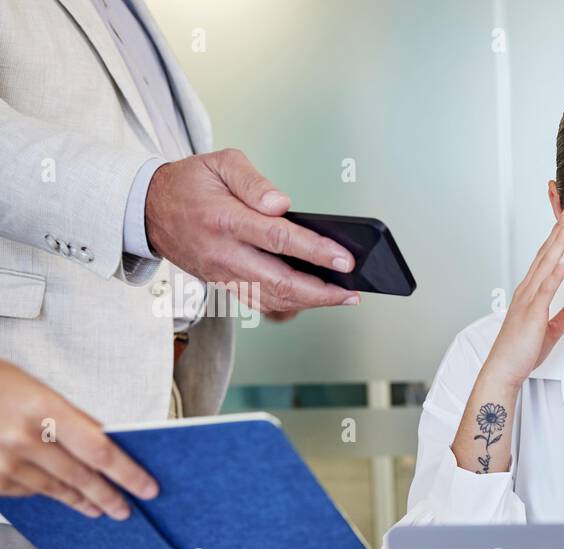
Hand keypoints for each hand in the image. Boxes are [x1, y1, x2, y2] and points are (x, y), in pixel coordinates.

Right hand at [0, 360, 158, 518]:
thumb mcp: (41, 391)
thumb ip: (76, 420)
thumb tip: (109, 443)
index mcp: (44, 410)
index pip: (100, 451)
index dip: (127, 474)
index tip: (147, 488)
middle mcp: (23, 438)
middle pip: (80, 476)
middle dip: (107, 496)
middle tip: (125, 509)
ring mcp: (3, 460)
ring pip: (53, 489)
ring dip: (79, 500)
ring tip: (97, 507)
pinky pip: (26, 491)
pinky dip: (44, 491)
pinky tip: (56, 492)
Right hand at [144, 149, 358, 314]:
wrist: (148, 208)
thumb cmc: (190, 182)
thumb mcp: (220, 163)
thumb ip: (253, 181)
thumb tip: (281, 205)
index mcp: (225, 218)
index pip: (279, 239)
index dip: (316, 251)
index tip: (345, 260)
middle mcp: (224, 252)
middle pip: (280, 282)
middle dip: (322, 292)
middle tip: (352, 292)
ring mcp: (222, 274)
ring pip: (272, 300)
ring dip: (310, 303)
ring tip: (341, 297)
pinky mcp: (223, 285)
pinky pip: (259, 304)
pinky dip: (288, 306)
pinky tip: (311, 300)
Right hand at [481, 203, 563, 387]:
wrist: (504, 370)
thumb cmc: (521, 353)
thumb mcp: (548, 332)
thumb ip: (563, 318)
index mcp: (530, 293)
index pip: (546, 258)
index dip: (558, 237)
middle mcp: (527, 290)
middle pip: (545, 252)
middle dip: (559, 228)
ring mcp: (528, 298)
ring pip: (545, 262)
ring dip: (559, 240)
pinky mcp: (532, 312)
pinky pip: (545, 287)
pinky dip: (555, 269)